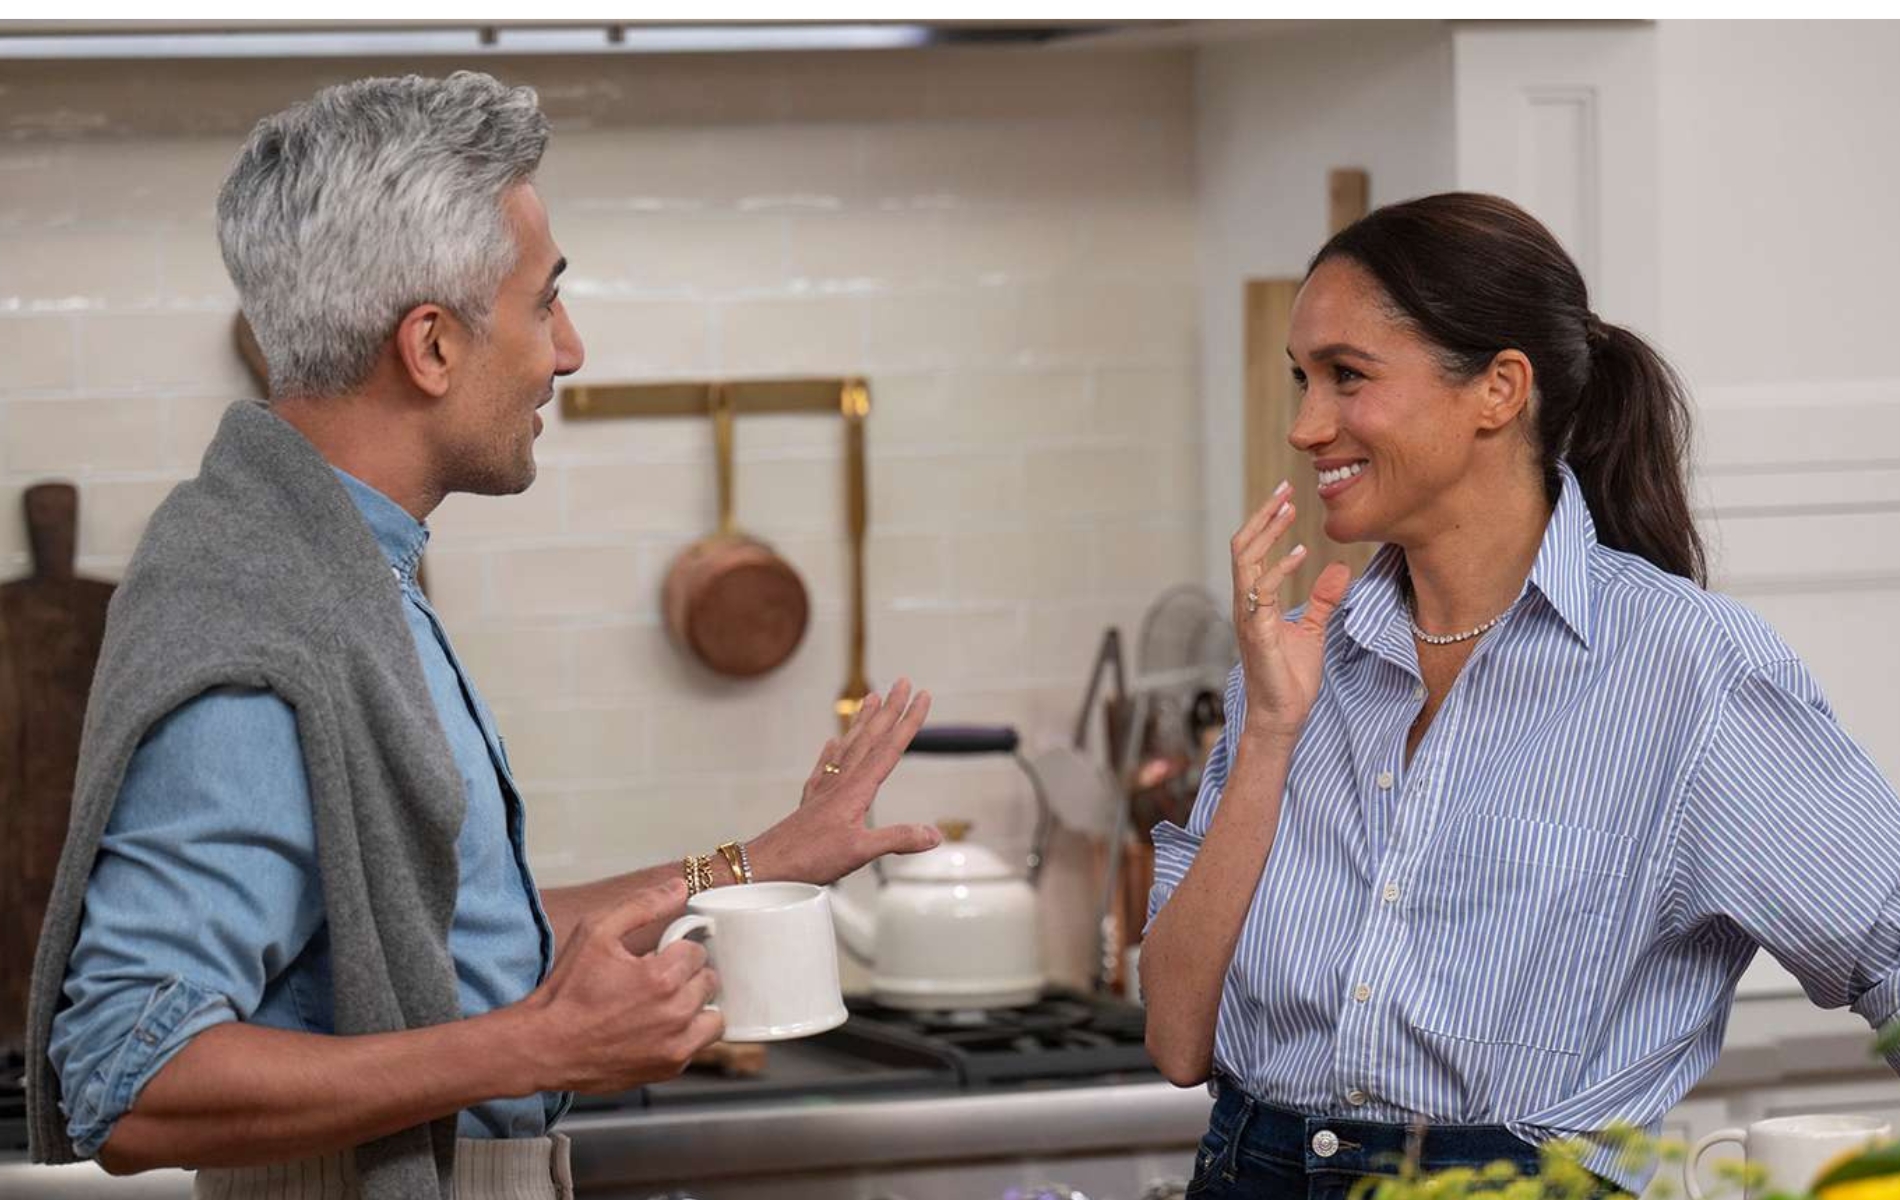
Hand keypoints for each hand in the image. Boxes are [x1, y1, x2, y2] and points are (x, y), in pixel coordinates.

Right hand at [516, 878, 722, 1093]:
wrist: (544, 1046)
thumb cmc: (567, 991)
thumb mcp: (597, 932)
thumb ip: (642, 905)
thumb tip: (679, 886)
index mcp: (662, 977)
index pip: (698, 952)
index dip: (677, 950)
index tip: (659, 956)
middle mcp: (675, 1013)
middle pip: (709, 981)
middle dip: (687, 976)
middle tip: (658, 979)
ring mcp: (675, 1045)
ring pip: (712, 1016)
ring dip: (696, 1006)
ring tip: (664, 1003)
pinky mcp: (669, 1067)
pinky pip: (698, 1044)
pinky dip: (686, 1034)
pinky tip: (658, 1027)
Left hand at [750, 678, 940, 884]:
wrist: (768, 864)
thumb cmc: (810, 858)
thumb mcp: (861, 852)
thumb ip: (898, 839)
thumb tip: (933, 834)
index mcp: (856, 789)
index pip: (890, 748)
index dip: (909, 721)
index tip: (922, 697)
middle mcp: (841, 781)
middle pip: (871, 737)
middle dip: (890, 709)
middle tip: (902, 682)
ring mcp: (825, 789)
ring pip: (849, 745)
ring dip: (863, 721)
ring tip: (871, 697)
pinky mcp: (811, 800)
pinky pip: (824, 766)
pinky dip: (831, 751)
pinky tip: (831, 743)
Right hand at [1230, 483, 1350, 741]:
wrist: (1282, 716)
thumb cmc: (1290, 677)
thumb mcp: (1313, 629)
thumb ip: (1321, 599)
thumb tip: (1340, 569)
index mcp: (1254, 601)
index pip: (1252, 551)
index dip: (1266, 522)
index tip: (1287, 497)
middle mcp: (1245, 604)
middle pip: (1244, 546)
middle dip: (1264, 515)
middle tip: (1286, 488)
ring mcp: (1248, 617)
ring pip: (1246, 561)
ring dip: (1268, 531)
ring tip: (1290, 509)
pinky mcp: (1258, 633)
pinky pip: (1263, 593)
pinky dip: (1281, 570)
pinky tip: (1303, 555)